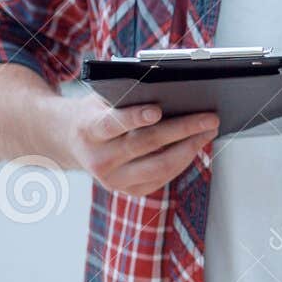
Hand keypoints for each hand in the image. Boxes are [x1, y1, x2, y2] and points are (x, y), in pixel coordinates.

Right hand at [55, 96, 217, 195]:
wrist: (71, 142)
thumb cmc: (96, 114)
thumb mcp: (102, 99)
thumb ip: (127, 96)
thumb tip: (170, 91)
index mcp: (88, 130)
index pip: (112, 125)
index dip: (135, 117)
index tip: (157, 110)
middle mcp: (98, 159)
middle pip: (146, 144)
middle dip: (183, 129)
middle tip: (209, 118)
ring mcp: (113, 179)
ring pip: (160, 165)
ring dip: (190, 147)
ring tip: (209, 131)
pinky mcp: (128, 190)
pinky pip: (163, 176)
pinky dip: (183, 160)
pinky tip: (195, 145)